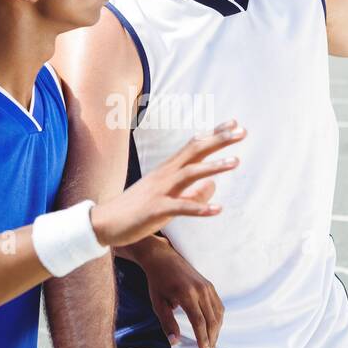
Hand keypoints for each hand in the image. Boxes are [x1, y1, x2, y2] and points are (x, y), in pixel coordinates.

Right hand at [90, 120, 245, 247]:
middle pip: (195, 151)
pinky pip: (181, 208)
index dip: (214, 134)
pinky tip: (218, 210)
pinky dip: (200, 208)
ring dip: (214, 167)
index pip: (194, 146)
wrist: (104, 223)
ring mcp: (160, 191)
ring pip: (190, 174)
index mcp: (167, 170)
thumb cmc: (136, 210)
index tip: (235, 124)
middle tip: (243, 132)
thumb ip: (191, 192)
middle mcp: (165, 175)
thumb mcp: (167, 198)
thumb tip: (213, 186)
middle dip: (219, 140)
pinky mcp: (156, 210)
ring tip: (237, 162)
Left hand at [133, 236, 224, 347]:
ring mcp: (207, 287)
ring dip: (216, 331)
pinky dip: (217, 320)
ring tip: (211, 345)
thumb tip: (174, 342)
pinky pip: (218, 306)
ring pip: (218, 314)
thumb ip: (167, 323)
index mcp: (187, 295)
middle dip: (211, 339)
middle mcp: (201, 290)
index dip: (203, 339)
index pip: (199, 322)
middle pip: (212, 320)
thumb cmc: (157, 281)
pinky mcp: (209, 285)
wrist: (163, 258)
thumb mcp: (157, 303)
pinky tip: (213, 329)